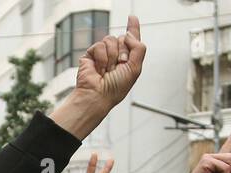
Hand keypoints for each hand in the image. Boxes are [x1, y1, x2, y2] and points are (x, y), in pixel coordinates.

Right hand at [51, 17, 146, 138]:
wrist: (98, 95)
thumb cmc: (116, 88)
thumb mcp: (135, 68)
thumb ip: (138, 48)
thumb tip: (128, 34)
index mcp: (127, 59)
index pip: (131, 40)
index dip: (132, 29)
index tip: (132, 18)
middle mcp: (116, 55)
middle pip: (122, 38)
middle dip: (123, 52)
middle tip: (119, 66)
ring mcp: (103, 54)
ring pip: (111, 40)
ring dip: (111, 56)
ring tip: (107, 70)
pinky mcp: (91, 54)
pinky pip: (99, 45)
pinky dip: (101, 58)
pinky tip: (99, 69)